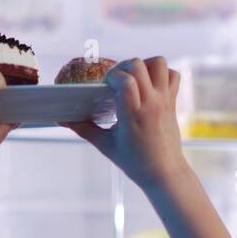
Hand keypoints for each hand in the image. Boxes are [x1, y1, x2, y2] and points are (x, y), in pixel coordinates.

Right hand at [64, 56, 187, 191]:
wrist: (165, 174)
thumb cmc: (136, 163)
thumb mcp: (106, 146)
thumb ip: (84, 129)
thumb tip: (63, 120)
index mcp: (132, 114)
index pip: (126, 81)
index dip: (112, 76)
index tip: (105, 87)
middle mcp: (150, 103)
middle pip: (139, 65)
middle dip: (123, 67)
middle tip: (115, 81)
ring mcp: (164, 100)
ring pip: (159, 63)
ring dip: (144, 65)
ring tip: (134, 78)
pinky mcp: (172, 101)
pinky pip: (173, 75)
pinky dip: (162, 73)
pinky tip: (149, 85)